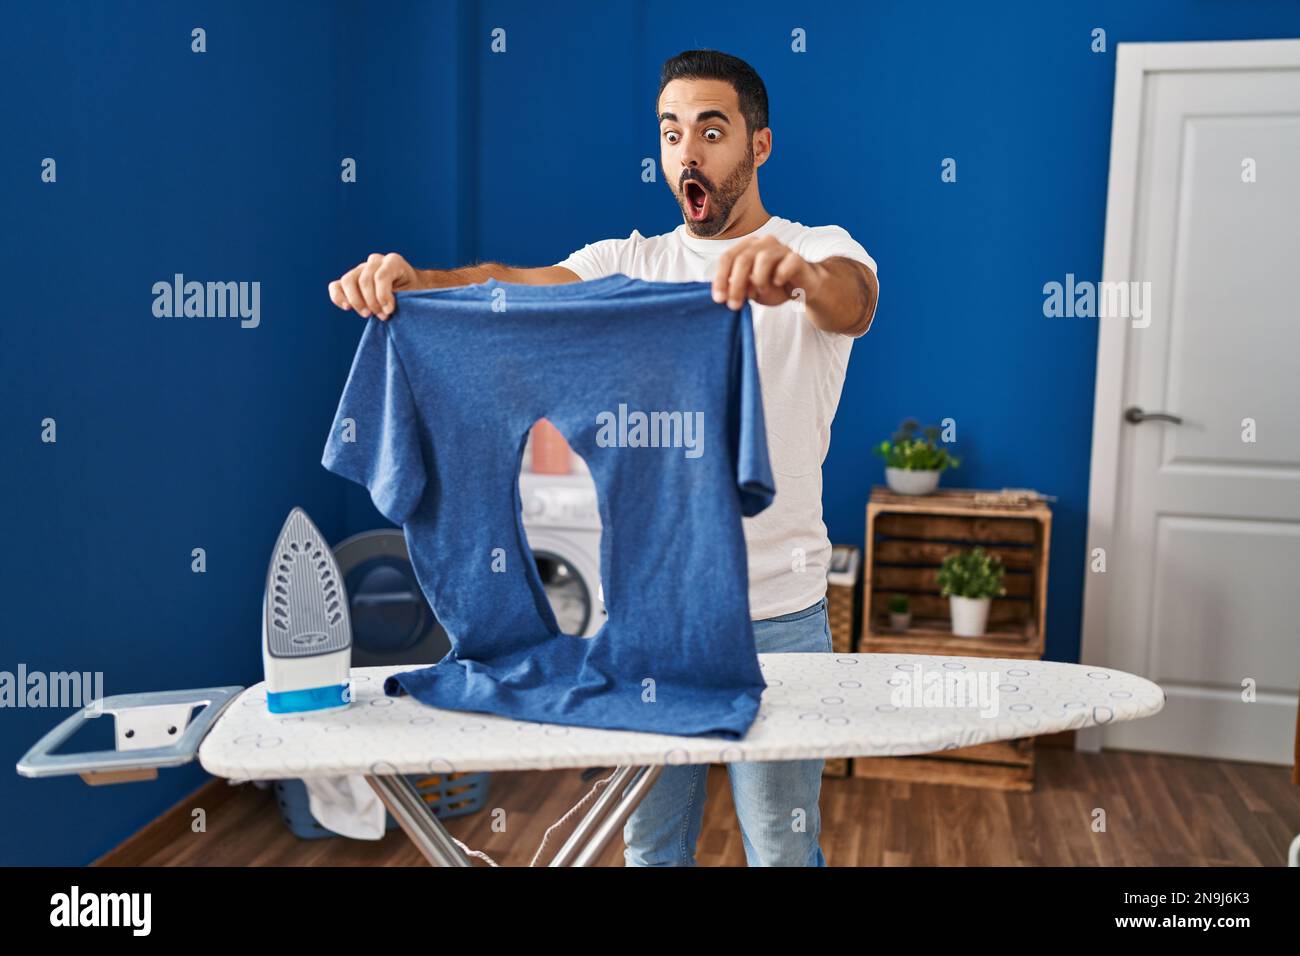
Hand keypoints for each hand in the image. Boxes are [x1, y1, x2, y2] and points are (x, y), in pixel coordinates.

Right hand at [328, 253, 417, 319]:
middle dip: (372, 301)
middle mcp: (375, 261)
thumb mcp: (414, 294)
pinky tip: (347, 308)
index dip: (383, 295)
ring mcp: (361, 269)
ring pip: (348, 280)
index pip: (381, 275)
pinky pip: (336, 285)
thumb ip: (402, 297)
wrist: (412, 292)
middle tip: (382, 316)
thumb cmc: (414, 294)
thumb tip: (386, 309)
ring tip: (367, 314)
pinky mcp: (351, 280)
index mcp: (393, 261)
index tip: (389, 310)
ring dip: (356, 301)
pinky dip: (338, 297)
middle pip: (364, 279)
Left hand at [710, 235, 824, 310]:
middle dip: (736, 285)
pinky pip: (787, 263)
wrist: (801, 288)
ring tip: (759, 293)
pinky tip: (778, 283)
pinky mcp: (797, 257)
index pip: (727, 258)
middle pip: (743, 259)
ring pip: (763, 259)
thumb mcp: (750, 289)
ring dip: (758, 281)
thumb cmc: (773, 286)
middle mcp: (763, 243)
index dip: (720, 278)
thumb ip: (736, 288)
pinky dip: (780, 275)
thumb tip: (722, 295)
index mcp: (747, 247)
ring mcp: (781, 248)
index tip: (719, 299)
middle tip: (734, 305)